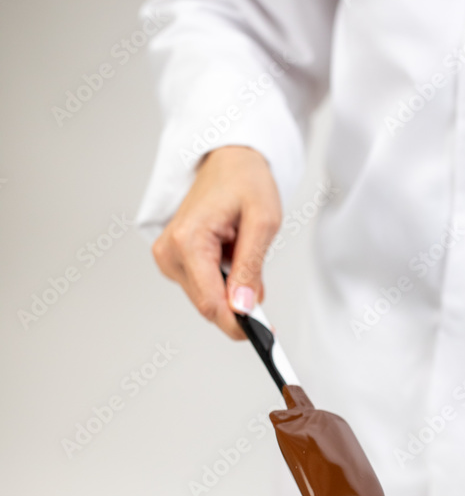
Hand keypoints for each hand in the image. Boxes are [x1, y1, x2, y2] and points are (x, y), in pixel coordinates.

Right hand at [152, 146, 281, 338]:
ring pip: (207, 299)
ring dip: (233, 290)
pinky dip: (225, 281)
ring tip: (244, 254)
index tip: (265, 336)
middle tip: (262, 285)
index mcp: (187, 241)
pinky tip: (232, 255)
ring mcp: (168, 258)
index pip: (211, 304)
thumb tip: (244, 307)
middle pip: (208, 306)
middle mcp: (169, 253)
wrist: (228, 159)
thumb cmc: (244, 181)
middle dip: (239, 305)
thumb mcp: (262, 221)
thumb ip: (251, 267)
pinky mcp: (174, 261)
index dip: (240, 325)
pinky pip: (204, 287)